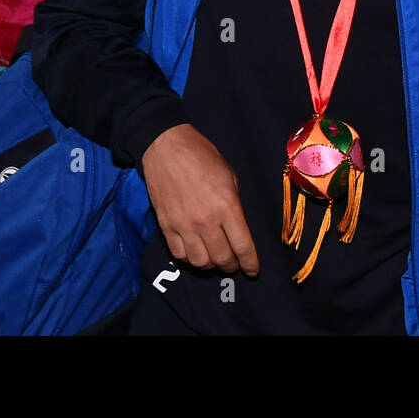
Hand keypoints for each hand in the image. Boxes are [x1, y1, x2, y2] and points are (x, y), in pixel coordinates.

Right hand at [140, 123, 259, 275]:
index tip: (253, 270)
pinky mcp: (166, 226)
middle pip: (222, 259)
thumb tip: (236, 226)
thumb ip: (234, 204)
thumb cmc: (202, 156)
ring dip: (211, 265)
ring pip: (201, 262)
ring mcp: (184, 225)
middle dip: (232, 266)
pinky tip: (196, 252)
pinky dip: (190, 259)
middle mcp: (206, 220)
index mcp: (227, 206)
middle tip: (234, 264)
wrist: (165, 147)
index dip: (250, 263)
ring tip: (215, 259)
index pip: (242, 246)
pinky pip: (180, 254)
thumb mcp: (229, 176)